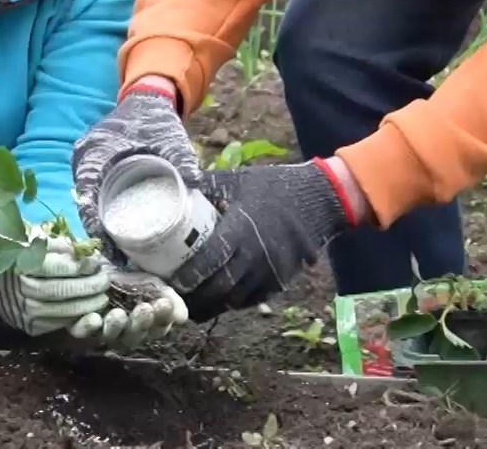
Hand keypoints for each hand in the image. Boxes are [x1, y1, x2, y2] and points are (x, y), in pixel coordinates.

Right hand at [0, 220, 109, 336]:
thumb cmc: (8, 240)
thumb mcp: (27, 231)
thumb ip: (54, 242)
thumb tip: (83, 251)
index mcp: (16, 262)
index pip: (55, 268)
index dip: (79, 265)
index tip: (96, 261)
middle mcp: (16, 289)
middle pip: (58, 291)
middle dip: (87, 287)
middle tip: (104, 280)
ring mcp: (19, 309)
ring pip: (57, 311)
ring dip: (85, 306)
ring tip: (101, 297)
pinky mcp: (24, 324)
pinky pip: (53, 324)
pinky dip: (72, 318)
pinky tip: (87, 309)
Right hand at [71, 84, 202, 243]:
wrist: (146, 100)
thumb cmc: (154, 118)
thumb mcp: (169, 136)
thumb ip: (181, 156)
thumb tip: (194, 181)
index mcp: (95, 151)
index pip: (87, 193)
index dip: (94, 222)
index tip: (109, 246)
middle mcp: (84, 160)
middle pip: (85, 204)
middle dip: (99, 233)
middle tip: (120, 260)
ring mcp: (87, 166)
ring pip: (89, 204)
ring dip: (101, 228)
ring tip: (122, 256)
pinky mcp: (96, 172)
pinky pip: (95, 198)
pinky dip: (104, 217)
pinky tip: (120, 238)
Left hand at [71, 267, 188, 350]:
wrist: (100, 263)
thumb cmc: (130, 278)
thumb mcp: (154, 284)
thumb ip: (170, 299)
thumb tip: (181, 318)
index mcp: (144, 325)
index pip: (157, 330)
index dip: (162, 320)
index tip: (164, 304)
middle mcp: (124, 332)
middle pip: (134, 338)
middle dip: (140, 325)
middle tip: (145, 309)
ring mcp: (101, 330)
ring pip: (110, 337)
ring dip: (115, 328)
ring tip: (119, 314)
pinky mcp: (79, 324)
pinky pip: (83, 332)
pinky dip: (88, 327)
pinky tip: (95, 318)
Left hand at [169, 160, 360, 321]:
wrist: (316, 201)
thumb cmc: (270, 187)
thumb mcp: (235, 180)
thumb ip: (204, 185)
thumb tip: (170, 184)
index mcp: (241, 229)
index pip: (210, 260)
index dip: (189, 275)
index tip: (170, 281)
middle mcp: (256, 256)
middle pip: (220, 287)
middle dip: (195, 298)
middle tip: (172, 298)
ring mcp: (269, 272)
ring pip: (235, 300)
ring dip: (211, 305)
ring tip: (189, 306)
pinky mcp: (279, 281)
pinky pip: (251, 300)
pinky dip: (232, 304)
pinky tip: (216, 301)